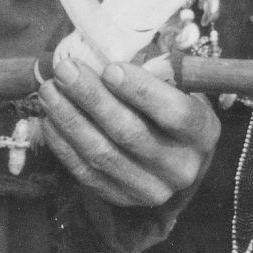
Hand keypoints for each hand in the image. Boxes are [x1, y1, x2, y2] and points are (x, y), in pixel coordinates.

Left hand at [35, 53, 218, 250]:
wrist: (181, 161)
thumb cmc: (178, 110)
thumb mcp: (182, 89)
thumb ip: (157, 74)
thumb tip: (110, 53)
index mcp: (202, 133)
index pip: (174, 113)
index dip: (140, 90)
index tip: (109, 67)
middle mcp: (181, 167)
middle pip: (130, 133)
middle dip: (92, 98)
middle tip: (66, 70)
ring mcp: (150, 189)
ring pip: (103, 154)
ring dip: (70, 120)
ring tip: (49, 91)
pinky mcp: (122, 200)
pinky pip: (86, 174)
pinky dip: (64, 146)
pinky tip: (49, 120)